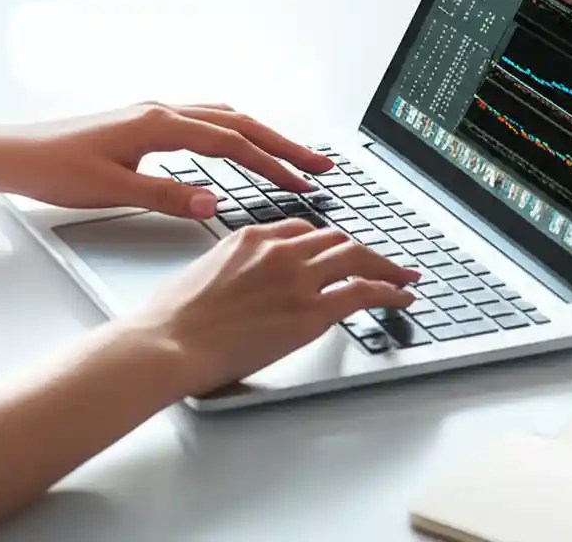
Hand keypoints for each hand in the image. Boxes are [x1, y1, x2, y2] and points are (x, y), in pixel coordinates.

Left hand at [0, 103, 332, 217]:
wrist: (13, 154)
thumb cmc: (54, 171)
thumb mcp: (112, 192)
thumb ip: (166, 196)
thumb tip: (215, 202)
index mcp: (158, 124)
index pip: (232, 144)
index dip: (272, 164)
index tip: (304, 183)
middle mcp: (161, 111)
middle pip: (239, 121)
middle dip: (283, 144)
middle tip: (320, 164)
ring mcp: (153, 113)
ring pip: (223, 117)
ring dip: (261, 135)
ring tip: (292, 155)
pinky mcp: (144, 123)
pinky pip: (204, 120)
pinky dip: (234, 132)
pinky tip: (238, 145)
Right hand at [127, 218, 420, 395]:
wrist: (168, 341)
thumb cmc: (172, 319)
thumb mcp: (203, 273)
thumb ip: (234, 269)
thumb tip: (244, 284)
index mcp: (250, 237)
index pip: (301, 230)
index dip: (326, 242)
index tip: (337, 252)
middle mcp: (279, 250)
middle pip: (335, 239)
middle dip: (362, 251)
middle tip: (381, 262)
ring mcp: (297, 279)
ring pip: (357, 258)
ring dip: (386, 267)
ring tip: (403, 277)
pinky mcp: (310, 312)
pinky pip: (362, 292)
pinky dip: (390, 292)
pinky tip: (401, 297)